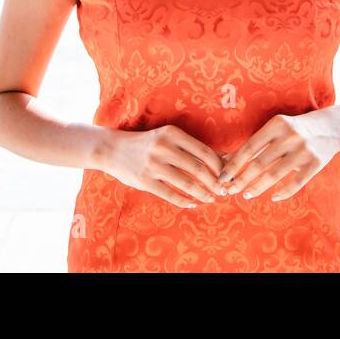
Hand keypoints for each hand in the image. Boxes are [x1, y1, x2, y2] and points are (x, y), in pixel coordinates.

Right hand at [101, 124, 227, 208]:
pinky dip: (184, 202)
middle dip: (214, 183)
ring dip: (202, 194)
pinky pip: (170, 195)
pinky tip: (192, 204)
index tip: (227, 175)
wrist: (112, 149)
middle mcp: (163, 148)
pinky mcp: (144, 181)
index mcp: (172, 134)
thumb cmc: (148, 143)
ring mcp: (153, 165)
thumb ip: (191, 148)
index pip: (204, 152)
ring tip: (210, 199)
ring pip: (186, 184)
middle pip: (198, 169)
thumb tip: (223, 158)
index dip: (219, 166)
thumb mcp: (168, 138)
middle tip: (223, 191)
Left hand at [218, 110, 339, 201]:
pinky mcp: (316, 163)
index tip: (221, 177)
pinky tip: (273, 198)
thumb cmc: (294, 129)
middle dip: (241, 179)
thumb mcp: (275, 129)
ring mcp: (304, 150)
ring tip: (246, 194)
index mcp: (276, 124)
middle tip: (230, 191)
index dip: (233, 164)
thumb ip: (254, 144)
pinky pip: (296, 183)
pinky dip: (283, 193)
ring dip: (257, 188)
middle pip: (259, 164)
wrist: (331, 126)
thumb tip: (226, 160)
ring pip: (275, 175)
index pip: (249, 147)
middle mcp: (290, 136)